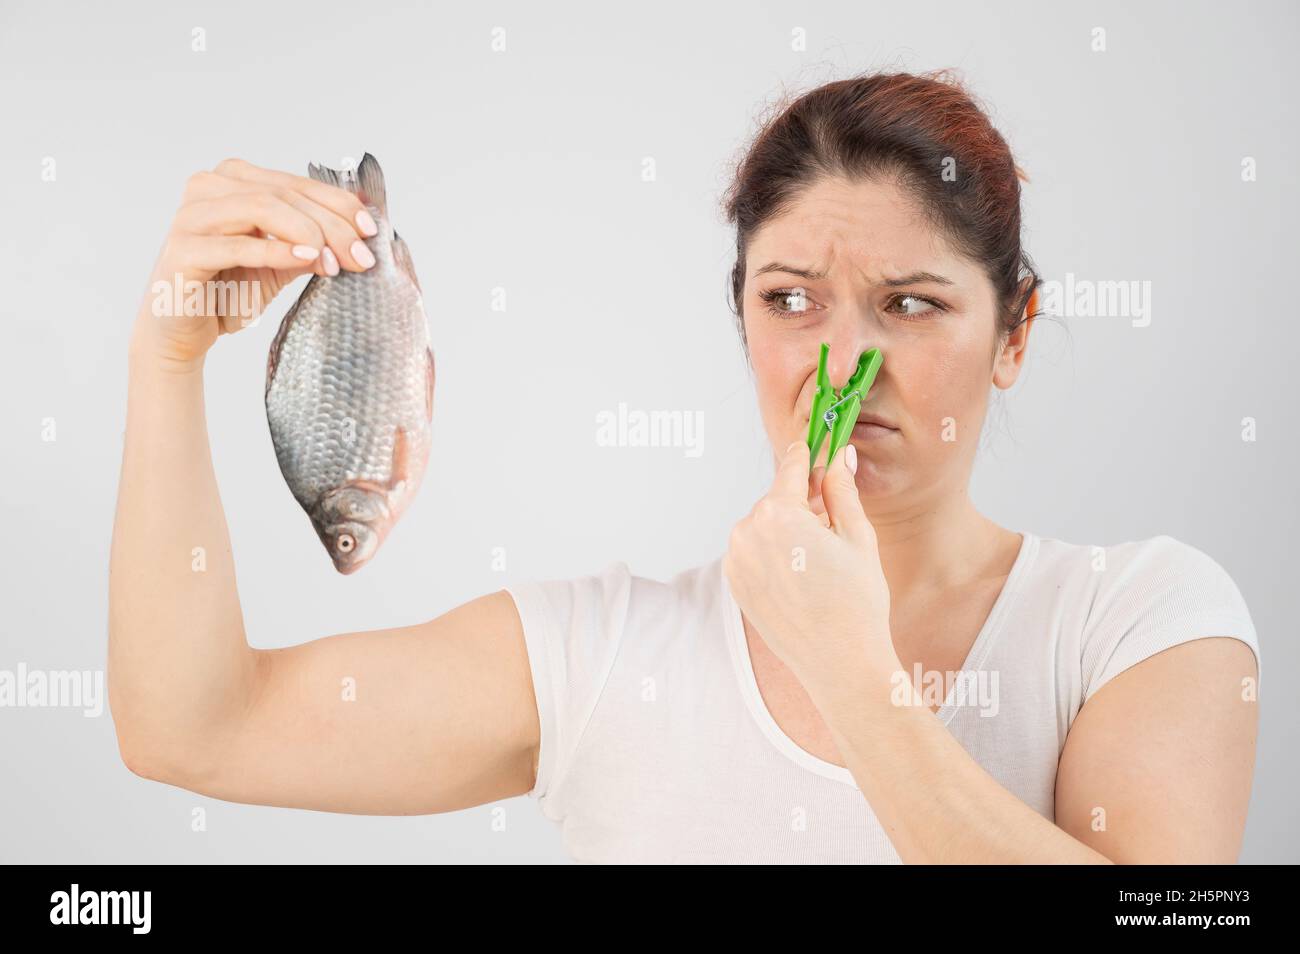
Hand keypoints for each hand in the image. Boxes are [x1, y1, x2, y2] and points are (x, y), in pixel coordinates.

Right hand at [130, 157, 380, 370]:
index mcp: (233, 180)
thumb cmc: (231, 290)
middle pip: (283, 194)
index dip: (339, 203)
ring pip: (261, 207)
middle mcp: (208, 187)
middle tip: (361, 256)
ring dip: (309, 234)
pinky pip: (237, 244)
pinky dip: (276, 251)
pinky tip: (306, 259)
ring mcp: (190, 216)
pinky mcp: (182, 250)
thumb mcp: (283, 262)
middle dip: (332, 225)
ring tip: (336, 263)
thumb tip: (362, 232)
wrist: (185, 332)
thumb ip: (313, 241)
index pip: (296, 183)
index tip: (371, 231)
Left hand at [723, 440, 897, 702]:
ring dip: (787, 530)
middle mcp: (747, 533)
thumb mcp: (857, 536)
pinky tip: (802, 578)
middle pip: (777, 499)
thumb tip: (838, 454)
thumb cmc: (856, 601)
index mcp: (778, 514)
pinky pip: (754, 551)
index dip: (810, 456)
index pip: (792, 467)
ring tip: (820, 563)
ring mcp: (735, 560)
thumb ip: (841, 490)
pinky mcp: (734, 583)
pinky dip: (773, 554)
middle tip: (835, 527)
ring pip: (764, 525)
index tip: (819, 444)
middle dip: (803, 503)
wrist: (840, 664)